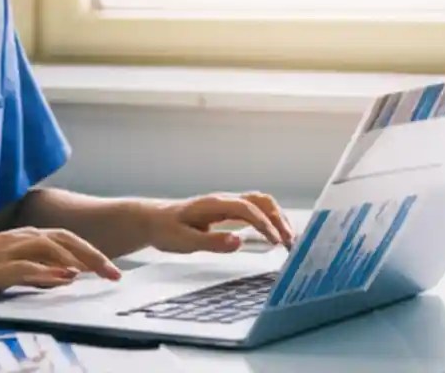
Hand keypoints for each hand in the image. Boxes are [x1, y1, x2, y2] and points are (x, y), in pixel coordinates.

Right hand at [0, 227, 123, 298]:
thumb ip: (36, 267)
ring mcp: (9, 250)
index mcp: (24, 236)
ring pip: (50, 247)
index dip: (91, 251)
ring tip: (98, 274)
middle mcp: (20, 238)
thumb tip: (64, 276)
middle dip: (94, 255)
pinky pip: (27, 266)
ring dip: (77, 260)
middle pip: (66, 239)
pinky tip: (64, 278)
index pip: (66, 238)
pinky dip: (48, 271)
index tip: (111, 268)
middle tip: (115, 274)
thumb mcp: (9, 264)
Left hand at [143, 191, 296, 253]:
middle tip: (290, 244)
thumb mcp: (184, 241)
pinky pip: (256, 210)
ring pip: (261, 204)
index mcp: (214, 204)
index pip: (247, 209)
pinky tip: (277, 237)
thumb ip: (211, 242)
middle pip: (261, 201)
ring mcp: (228, 204)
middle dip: (279, 220)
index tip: (276, 243)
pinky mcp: (229, 211)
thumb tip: (239, 241)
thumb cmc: (167, 230)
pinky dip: (271, 220)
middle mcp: (224, 200)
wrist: (154, 220)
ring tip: (289, 242)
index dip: (264, 225)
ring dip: (278, 219)